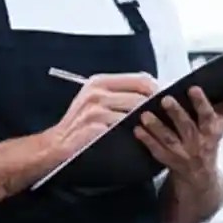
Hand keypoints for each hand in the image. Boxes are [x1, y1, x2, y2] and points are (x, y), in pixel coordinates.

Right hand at [43, 72, 159, 163]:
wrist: (57, 144)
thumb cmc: (80, 124)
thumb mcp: (95, 99)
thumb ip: (119, 92)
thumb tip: (153, 90)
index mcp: (99, 82)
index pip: (140, 79)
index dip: (158, 90)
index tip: (165, 100)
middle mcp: (96, 93)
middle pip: (141, 96)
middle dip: (155, 109)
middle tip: (164, 119)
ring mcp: (95, 110)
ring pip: (136, 112)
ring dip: (147, 123)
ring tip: (154, 130)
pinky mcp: (96, 127)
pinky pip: (126, 129)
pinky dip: (136, 134)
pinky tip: (139, 139)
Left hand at [134, 80, 222, 179]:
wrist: (201, 175)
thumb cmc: (212, 138)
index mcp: (213, 129)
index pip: (208, 114)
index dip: (201, 102)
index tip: (192, 88)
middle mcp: (198, 141)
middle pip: (187, 126)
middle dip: (177, 113)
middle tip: (165, 99)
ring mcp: (183, 152)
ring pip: (169, 139)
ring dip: (157, 127)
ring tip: (145, 114)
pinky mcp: (168, 160)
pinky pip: (156, 150)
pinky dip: (147, 140)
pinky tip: (136, 129)